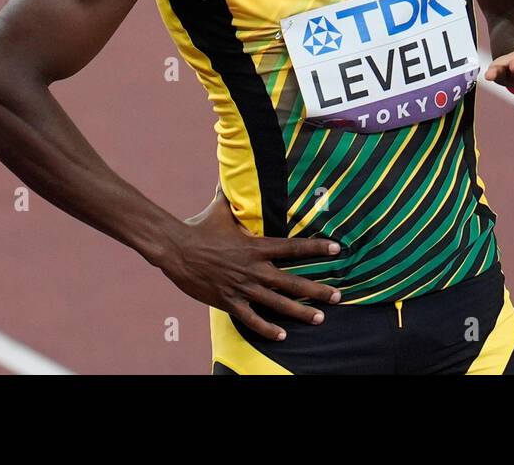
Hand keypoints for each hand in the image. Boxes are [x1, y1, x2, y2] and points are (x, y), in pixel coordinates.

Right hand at [160, 186, 342, 340]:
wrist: (175, 249)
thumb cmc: (198, 227)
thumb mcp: (218, 209)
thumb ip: (231, 197)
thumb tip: (231, 177)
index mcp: (255, 247)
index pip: (293, 248)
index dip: (316, 248)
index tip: (337, 250)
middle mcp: (253, 269)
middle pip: (292, 281)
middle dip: (317, 290)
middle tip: (338, 296)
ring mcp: (242, 287)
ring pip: (277, 303)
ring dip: (300, 312)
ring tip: (320, 318)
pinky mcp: (228, 301)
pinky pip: (251, 319)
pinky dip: (267, 328)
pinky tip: (282, 336)